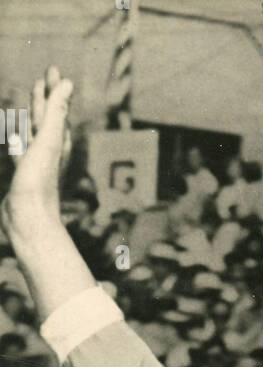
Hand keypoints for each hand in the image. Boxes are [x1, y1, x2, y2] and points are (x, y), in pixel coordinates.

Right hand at [0, 67, 72, 242]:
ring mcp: (35, 164)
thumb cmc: (39, 182)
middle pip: (46, 119)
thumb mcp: (47, 141)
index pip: (56, 109)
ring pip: (32, 134)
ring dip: (31, 118)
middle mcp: (48, 152)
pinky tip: (15, 140)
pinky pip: (20, 153)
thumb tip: (68, 82)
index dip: (54, 89)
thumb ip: (55, 112)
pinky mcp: (22, 176)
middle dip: (44, 98)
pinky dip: (18, 141)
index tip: (54, 71)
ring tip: (29, 104)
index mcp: (56, 143)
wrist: (29, 221)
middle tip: (44, 78)